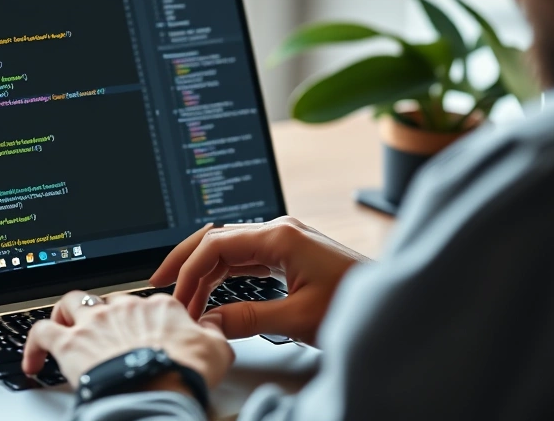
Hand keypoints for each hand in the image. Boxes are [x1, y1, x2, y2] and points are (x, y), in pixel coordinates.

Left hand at [22, 291, 234, 390]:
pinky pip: (41, 332)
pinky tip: (33, 362)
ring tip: (64, 331)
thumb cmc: (185, 373)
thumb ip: (214, 333)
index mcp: (158, 306)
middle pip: (107, 300)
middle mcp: (124, 308)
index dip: (141, 319)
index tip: (140, 334)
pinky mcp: (69, 343)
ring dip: (65, 314)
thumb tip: (215, 323)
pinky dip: (33, 345)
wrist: (157, 389)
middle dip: (104, 315)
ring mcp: (94, 323)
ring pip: (70, 303)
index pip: (145, 303)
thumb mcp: (218, 350)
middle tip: (103, 336)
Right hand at [150, 216, 367, 343]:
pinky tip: (212, 291)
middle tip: (160, 286)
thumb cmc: (357, 303)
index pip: (216, 244)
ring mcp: (285, 240)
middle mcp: (280, 231)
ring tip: (184, 297)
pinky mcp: (290, 253)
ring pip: (229, 249)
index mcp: (280, 236)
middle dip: (186, 262)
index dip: (189, 271)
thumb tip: (210, 322)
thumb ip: (248, 319)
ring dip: (204, 272)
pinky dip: (224, 275)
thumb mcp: (299, 318)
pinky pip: (246, 259)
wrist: (394, 304)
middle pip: (217, 239)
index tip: (175, 297)